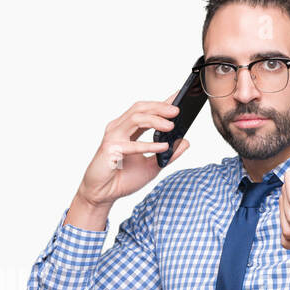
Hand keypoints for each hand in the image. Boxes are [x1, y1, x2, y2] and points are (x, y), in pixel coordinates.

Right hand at [74, 93, 189, 209]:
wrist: (103, 194)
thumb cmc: (123, 178)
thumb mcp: (153, 166)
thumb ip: (168, 155)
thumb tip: (186, 141)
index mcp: (127, 129)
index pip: (146, 110)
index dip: (162, 102)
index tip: (180, 95)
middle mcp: (119, 128)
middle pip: (140, 109)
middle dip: (160, 107)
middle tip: (178, 110)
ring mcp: (113, 137)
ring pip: (135, 119)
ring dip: (155, 120)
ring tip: (171, 125)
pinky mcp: (110, 150)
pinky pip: (133, 145)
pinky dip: (150, 145)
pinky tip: (164, 147)